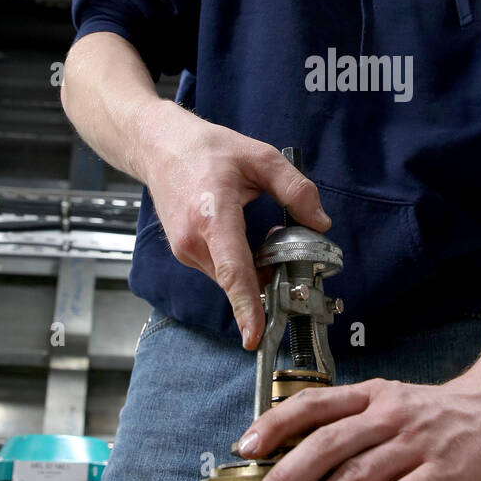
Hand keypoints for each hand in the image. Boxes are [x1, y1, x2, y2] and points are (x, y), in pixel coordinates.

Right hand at [141, 104, 330, 348]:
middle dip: (268, 277)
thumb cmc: (207, 149)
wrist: (160, 145)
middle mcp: (194, 241)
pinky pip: (220, 269)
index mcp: (213, 217)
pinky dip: (239, 261)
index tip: (256, 335)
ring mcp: (185, 250)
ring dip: (254, 266)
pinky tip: (244, 234)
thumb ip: (295, 190)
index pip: (234, 271)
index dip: (248, 307)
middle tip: (289, 252)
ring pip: (230, 277)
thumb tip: (320, 222)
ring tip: (263, 230)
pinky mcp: (184, 252)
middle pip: (239, 279)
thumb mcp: (261, 157)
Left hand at [237, 370, 480, 480]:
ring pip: (358, 474)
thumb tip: (296, 453)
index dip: (277, 424)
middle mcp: (388, 416)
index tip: (246, 447)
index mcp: (371, 396)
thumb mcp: (390, 402)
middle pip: (327, 444)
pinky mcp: (442, 472)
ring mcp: (415, 444)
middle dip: (285, 477)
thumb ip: (350, 423)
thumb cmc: (437, 414)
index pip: (314, 404)